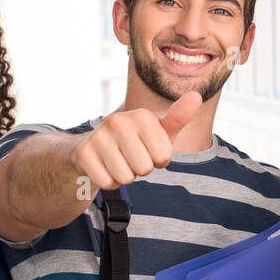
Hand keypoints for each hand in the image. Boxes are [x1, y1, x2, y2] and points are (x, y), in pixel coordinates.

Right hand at [69, 91, 202, 190]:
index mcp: (142, 116)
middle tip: (131, 158)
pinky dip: (108, 182)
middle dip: (141, 170)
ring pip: (125, 177)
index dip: (159, 161)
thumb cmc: (137, 142)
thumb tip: (197, 96)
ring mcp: (98, 135)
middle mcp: (118, 121)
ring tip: (118, 162)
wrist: (95, 149)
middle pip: (144, 168)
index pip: (163, 157)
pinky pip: (106, 182)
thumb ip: (179, 118)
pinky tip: (105, 168)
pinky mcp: (82, 153)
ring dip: (124, 177)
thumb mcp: (160, 132)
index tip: (149, 150)